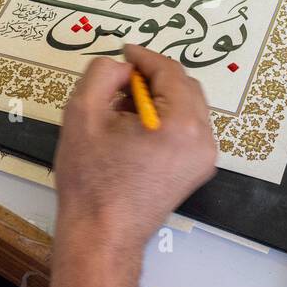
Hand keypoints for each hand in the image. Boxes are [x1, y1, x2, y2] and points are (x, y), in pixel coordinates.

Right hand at [52, 45, 216, 253]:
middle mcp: (202, 140)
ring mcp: (203, 158)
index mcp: (181, 124)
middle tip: (120, 81)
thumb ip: (103, 74)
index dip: (145, 57)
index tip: (125, 52)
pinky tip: (135, 128)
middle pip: (184, 87)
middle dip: (152, 77)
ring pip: (188, 107)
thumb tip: (124, 68)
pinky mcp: (196, 170)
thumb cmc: (92, 182)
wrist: (102, 235)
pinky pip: (187, 129)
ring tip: (123, 108)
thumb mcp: (83, 113)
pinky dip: (165, 118)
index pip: (170, 72)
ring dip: (159, 98)